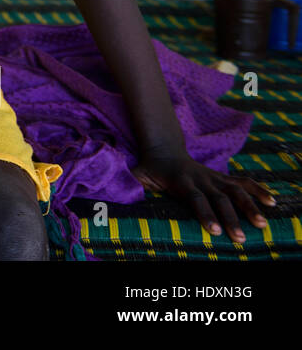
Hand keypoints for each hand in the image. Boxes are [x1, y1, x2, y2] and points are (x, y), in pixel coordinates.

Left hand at [132, 150, 275, 242]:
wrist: (162, 148)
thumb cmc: (148, 168)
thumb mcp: (136, 175)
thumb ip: (129, 185)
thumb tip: (114, 192)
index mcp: (181, 181)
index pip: (195, 199)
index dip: (205, 214)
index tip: (214, 231)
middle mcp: (200, 179)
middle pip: (219, 199)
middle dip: (230, 218)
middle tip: (241, 237)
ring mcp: (213, 177)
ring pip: (235, 190)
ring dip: (250, 206)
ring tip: (263, 223)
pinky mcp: (221, 177)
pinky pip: (242, 182)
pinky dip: (258, 190)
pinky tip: (272, 201)